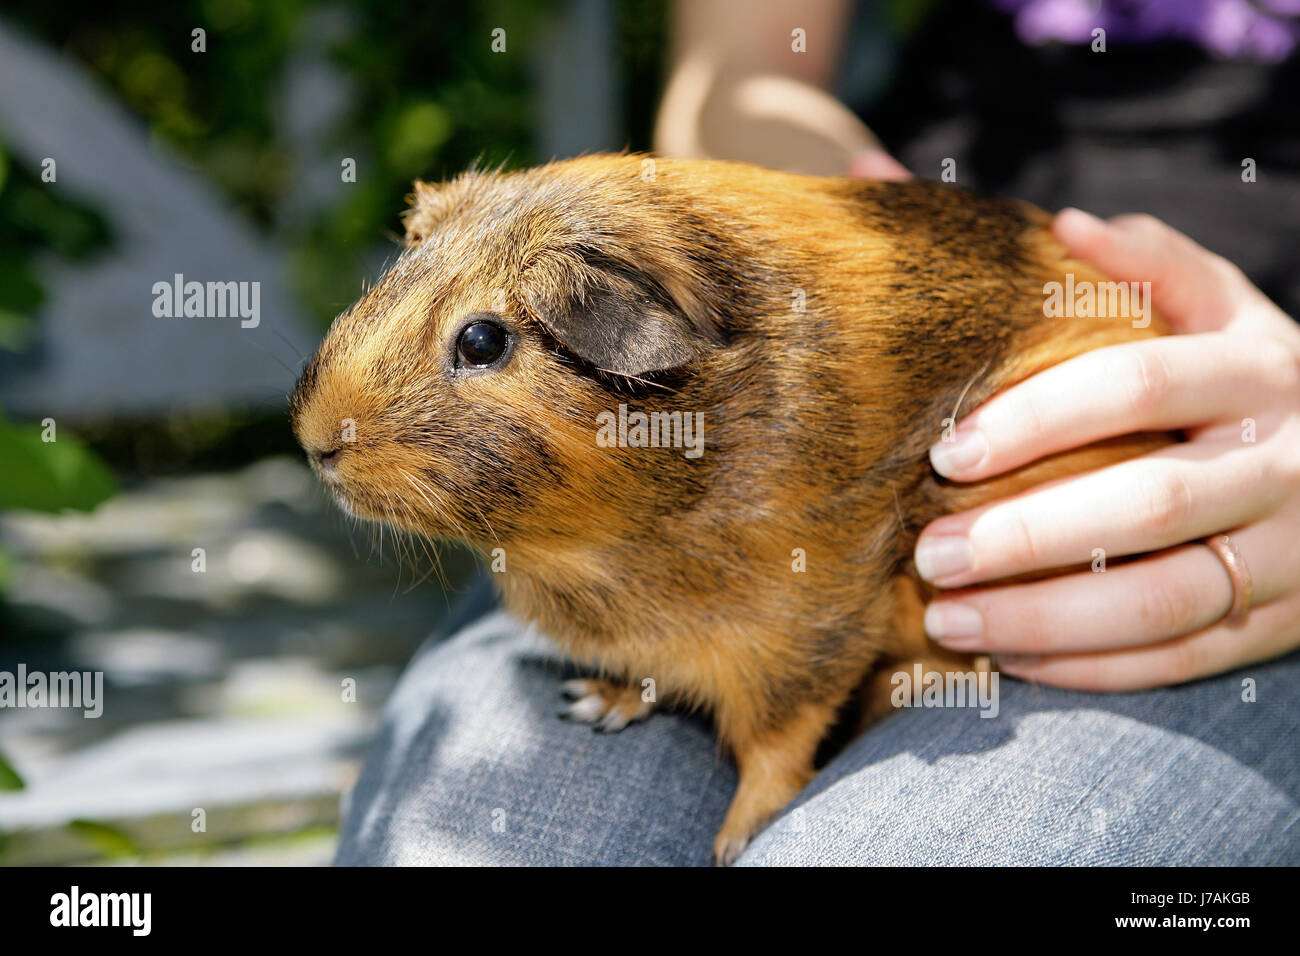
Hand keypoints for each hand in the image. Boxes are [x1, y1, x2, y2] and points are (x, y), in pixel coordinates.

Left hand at [915, 210, 1299, 689]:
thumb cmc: (1239, 373)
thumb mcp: (1214, 306)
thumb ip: (1146, 263)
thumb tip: (1067, 221)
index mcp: (1254, 367)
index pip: (1136, 385)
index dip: (1035, 419)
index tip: (945, 451)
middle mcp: (1283, 461)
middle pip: (1149, 503)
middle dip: (1027, 534)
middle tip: (929, 551)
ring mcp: (1289, 553)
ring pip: (1164, 597)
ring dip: (1046, 616)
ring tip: (949, 618)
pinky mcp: (1278, 622)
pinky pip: (1184, 657)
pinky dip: (1094, 667)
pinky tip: (1011, 659)